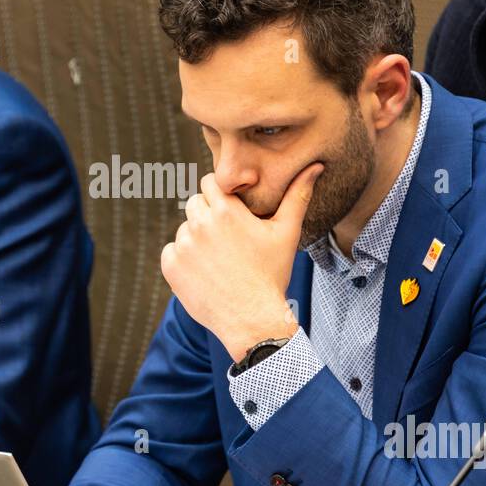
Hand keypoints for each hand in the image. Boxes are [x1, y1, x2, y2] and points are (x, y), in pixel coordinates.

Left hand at [162, 164, 322, 359]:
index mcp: (225, 209)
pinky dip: (184, 259)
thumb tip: (315, 166)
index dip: (222, 195)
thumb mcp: (287, 233)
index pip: (210, 183)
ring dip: (197, 237)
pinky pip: (172, 251)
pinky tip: (206, 272)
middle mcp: (199, 223)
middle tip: (228, 238)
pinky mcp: (171, 266)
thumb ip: (297, 195)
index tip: (233, 212)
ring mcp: (182, 245)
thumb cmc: (271, 274)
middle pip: (195, 202)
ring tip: (219, 259)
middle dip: (208, 214)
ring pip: (185, 228)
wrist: (252, 320)